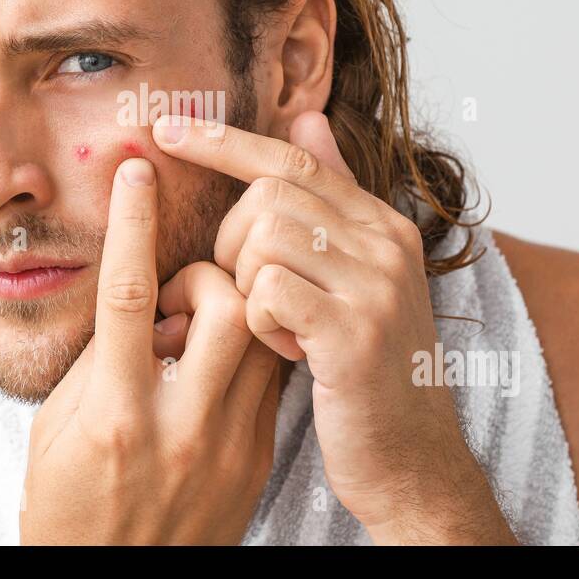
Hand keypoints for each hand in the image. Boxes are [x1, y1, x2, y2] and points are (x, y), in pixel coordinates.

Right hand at [19, 157, 282, 544]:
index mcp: (115, 413)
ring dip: (236, 306)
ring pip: (263, 335)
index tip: (139, 169)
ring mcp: (227, 446)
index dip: (132, 220)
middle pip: (223, 303)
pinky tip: (222, 358)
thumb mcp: (60, 427)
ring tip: (199, 324)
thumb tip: (138, 300)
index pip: (126, 292)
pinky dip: (252, 348)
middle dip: (205, 273)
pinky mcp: (258, 460)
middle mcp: (178, 426)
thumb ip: (102, 358)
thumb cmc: (68, 504)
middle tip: (179, 289)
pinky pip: (272, 377)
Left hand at [151, 111, 515, 543]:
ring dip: (247, 286)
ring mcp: (377, 286)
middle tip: (253, 294)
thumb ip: (331, 200)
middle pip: (267, 195)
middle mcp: (387, 243)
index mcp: (382, 224)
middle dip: (233, 243)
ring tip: (279, 328)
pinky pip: (266, 293)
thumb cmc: (366, 370)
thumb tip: (308, 117)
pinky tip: (289, 352)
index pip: (292, 157)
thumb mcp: (355, 276)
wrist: (411, 461)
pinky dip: (260, 324)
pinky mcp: (354, 334)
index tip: (166, 128)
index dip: (224, 141)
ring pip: (262, 239)